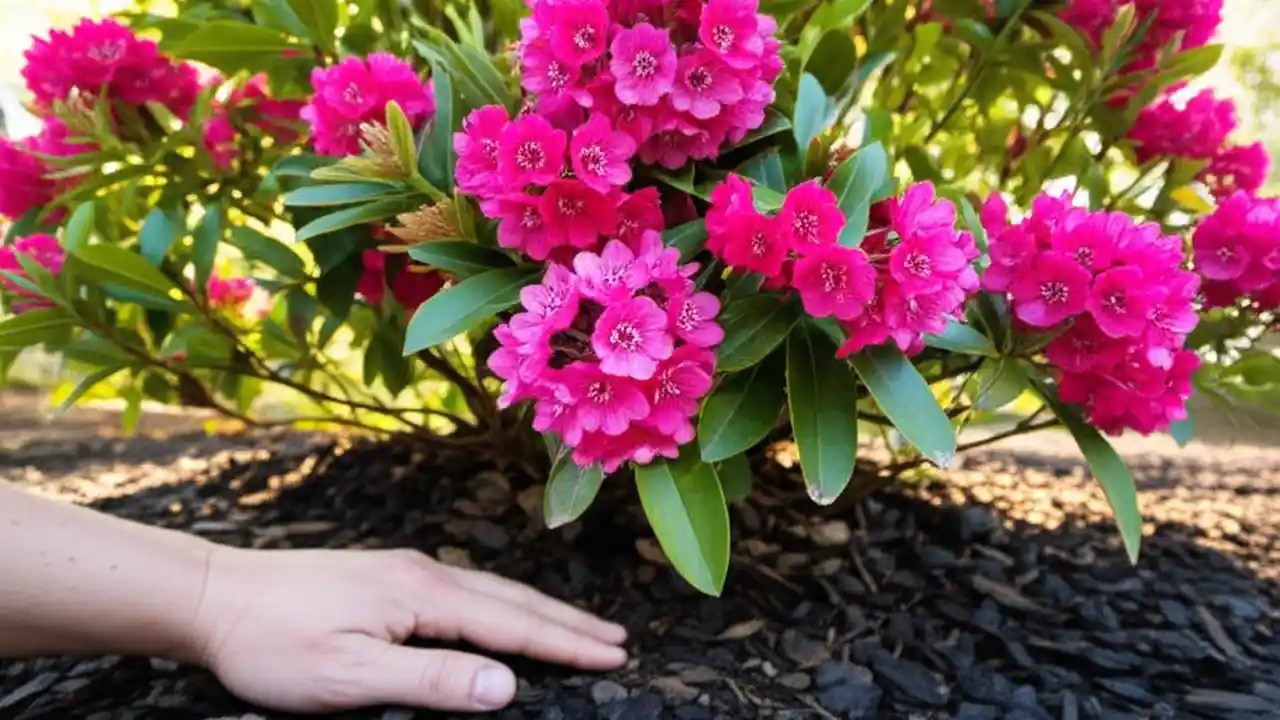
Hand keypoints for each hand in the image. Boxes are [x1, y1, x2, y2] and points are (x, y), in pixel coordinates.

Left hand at [188, 546, 627, 712]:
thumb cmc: (272, 641)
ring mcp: (404, 569)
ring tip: (576, 626)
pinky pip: (464, 589)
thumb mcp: (349, 676)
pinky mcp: (386, 576)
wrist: (212, 596)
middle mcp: (421, 572)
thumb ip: (431, 680)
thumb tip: (507, 686)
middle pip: (512, 598)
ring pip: (490, 589)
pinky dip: (502, 603)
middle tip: (616, 639)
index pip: (511, 624)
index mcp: (421, 594)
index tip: (614, 655)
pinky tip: (501, 611)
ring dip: (539, 610)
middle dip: (567, 621)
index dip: (564, 644)